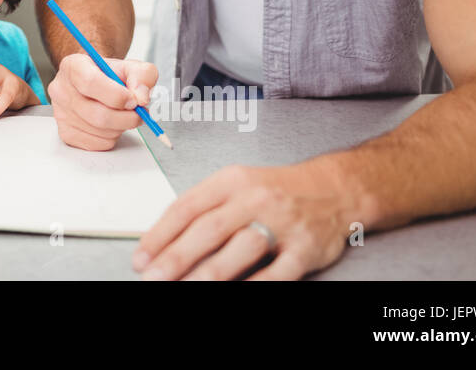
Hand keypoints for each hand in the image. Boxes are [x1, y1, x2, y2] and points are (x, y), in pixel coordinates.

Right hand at [48, 53, 156, 149]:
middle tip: (137, 112)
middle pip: (97, 114)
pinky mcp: (66, 134)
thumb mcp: (130, 67)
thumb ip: (142, 75)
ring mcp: (61, 114)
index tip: (133, 100)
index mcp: (72, 67)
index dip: (116, 95)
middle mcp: (61, 90)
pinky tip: (111, 124)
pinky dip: (112, 137)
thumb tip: (141, 97)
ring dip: (121, 127)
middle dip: (126, 117)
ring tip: (122, 115)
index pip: (90, 82)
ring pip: (100, 131)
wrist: (95, 84)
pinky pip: (98, 144)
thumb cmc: (109, 76)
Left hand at [133, 164, 352, 279]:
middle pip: (209, 229)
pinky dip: (254, 286)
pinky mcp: (305, 249)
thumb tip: (161, 241)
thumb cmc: (274, 190)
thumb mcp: (235, 185)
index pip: (187, 207)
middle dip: (176, 257)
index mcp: (231, 181)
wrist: (334, 188)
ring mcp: (282, 223)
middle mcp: (254, 199)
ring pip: (240, 249)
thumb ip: (202, 208)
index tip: (141, 258)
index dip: (160, 235)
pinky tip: (233, 294)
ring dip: (209, 274)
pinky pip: (277, 273)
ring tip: (183, 288)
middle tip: (152, 277)